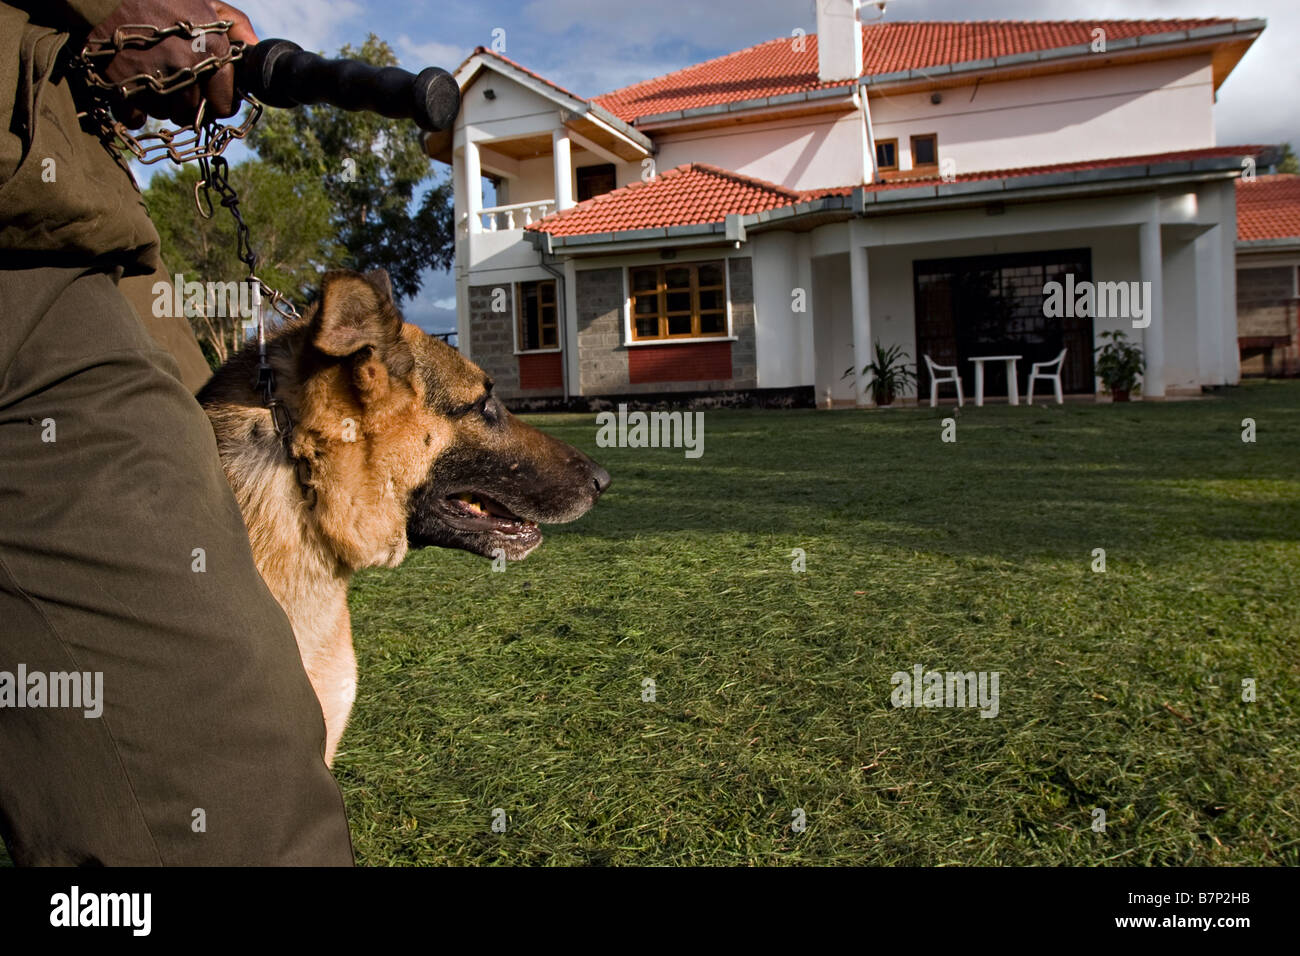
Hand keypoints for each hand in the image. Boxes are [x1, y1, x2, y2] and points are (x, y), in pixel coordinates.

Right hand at [90, 1, 258, 128]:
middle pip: (192, 113)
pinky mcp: (122, 85)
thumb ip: (236, 26)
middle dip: (184, 102)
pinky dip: (132, 108)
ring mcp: (155, 76)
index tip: (205, 94)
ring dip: (159, 103)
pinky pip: (136, 118)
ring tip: (150, 75)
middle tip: (172, 80)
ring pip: (165, 115)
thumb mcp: (205, 3)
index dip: (214, 102)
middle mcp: (187, 65)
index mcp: (212, 47)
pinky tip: (131, 85)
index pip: (224, 105)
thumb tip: (258, 49)